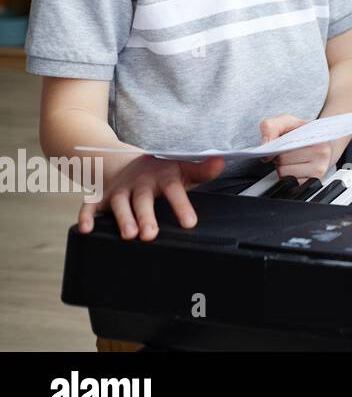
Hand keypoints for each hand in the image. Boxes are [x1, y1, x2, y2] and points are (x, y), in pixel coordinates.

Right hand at [78, 153, 224, 240]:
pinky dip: (86, 216)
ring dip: (123, 219)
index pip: (174, 190)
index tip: (189, 223)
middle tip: (151, 235)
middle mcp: (140, 183)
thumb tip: (221, 162)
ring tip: (129, 235)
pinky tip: (86, 230)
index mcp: (163, 176)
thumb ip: (202, 169)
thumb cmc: (162, 171)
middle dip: (146, 216)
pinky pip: (90, 206)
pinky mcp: (102, 198)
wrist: (126, 161)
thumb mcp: (184, 167)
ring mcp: (120, 190)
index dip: (181, 206)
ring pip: (120, 204)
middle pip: (143, 199)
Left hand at [260, 114, 332, 179]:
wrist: (321, 145)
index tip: (276, 146)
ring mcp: (319, 169)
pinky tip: (295, 168)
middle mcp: (322, 153)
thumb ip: (271, 126)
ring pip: (283, 173)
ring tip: (291, 160)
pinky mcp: (313, 181)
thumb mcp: (286, 122)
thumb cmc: (302, 134)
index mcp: (316, 136)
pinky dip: (287, 176)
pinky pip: (288, 182)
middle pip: (282, 160)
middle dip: (279, 157)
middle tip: (287, 152)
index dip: (276, 146)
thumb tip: (266, 144)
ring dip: (283, 167)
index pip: (286, 145)